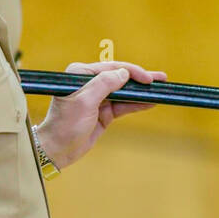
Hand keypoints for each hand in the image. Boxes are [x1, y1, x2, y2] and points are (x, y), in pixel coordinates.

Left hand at [34, 60, 166, 169]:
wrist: (57, 149)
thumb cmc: (65, 125)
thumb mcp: (84, 102)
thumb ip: (104, 84)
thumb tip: (123, 73)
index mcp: (80, 74)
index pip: (111, 68)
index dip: (131, 72)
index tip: (147, 78)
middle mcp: (89, 83)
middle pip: (120, 78)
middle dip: (140, 79)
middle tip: (160, 78)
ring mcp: (98, 98)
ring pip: (124, 92)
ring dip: (141, 92)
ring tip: (160, 90)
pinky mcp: (103, 112)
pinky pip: (123, 105)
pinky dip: (136, 104)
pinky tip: (150, 102)